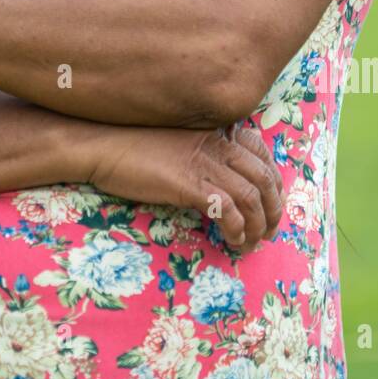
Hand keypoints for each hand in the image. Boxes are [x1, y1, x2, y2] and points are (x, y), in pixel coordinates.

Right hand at [88, 122, 283, 252]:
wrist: (103, 145)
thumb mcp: (178, 144)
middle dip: (273, 210)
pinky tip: (231, 241)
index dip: (274, 184)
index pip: (263, 154)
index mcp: (216, 133)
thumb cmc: (134, 146)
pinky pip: (227, 209)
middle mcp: (216, 145)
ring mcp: (204, 163)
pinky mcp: (189, 184)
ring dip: (258, 226)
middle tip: (268, 234)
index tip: (271, 205)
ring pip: (251, 197)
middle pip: (264, 178)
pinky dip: (237, 228)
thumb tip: (219, 182)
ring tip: (250, 245)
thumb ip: (203, 154)